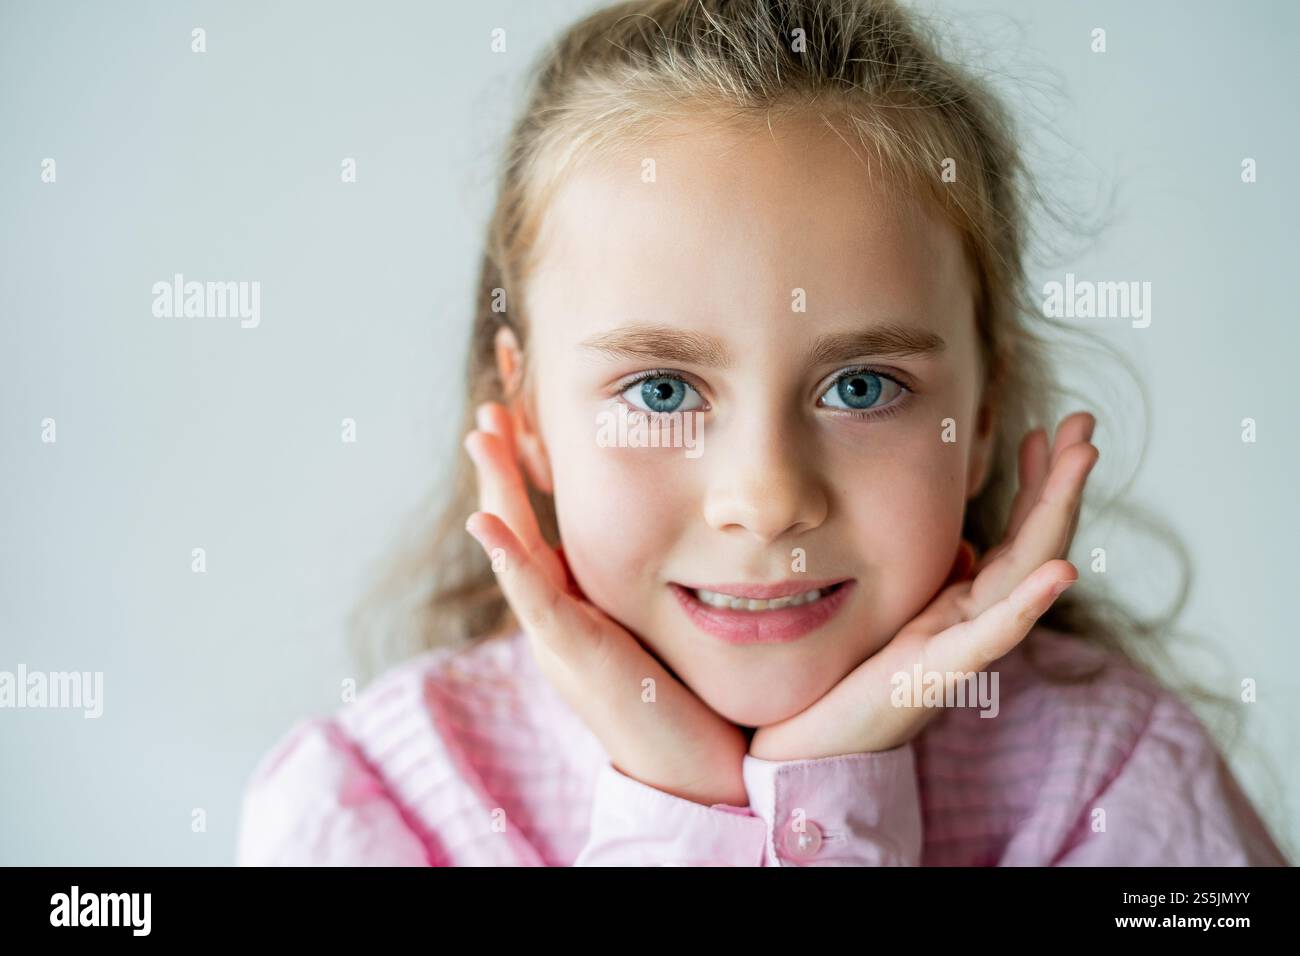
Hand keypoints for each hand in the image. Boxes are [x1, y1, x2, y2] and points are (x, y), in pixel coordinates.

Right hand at [463, 401, 750, 806]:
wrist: (690, 766)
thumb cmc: (679, 691)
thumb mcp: (657, 613)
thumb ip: (651, 568)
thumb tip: (678, 510)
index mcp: (574, 589)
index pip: (542, 504)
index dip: (529, 450)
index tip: (524, 391)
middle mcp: (554, 605)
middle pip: (516, 514)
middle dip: (504, 451)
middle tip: (496, 388)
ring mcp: (556, 630)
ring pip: (514, 547)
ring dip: (496, 488)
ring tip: (484, 432)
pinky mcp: (573, 655)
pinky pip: (534, 602)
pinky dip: (509, 561)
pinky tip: (488, 526)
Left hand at [749, 411, 1099, 761]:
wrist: (817, 737)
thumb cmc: (856, 674)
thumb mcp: (901, 609)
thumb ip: (941, 581)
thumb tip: (971, 545)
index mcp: (964, 603)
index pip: (1017, 535)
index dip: (1036, 483)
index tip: (1045, 431)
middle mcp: (973, 619)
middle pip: (1034, 543)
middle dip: (1061, 482)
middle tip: (1084, 425)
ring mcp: (962, 645)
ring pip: (1025, 574)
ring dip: (1056, 515)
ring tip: (1080, 461)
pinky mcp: (938, 673)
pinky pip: (990, 638)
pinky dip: (1028, 605)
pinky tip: (1062, 574)